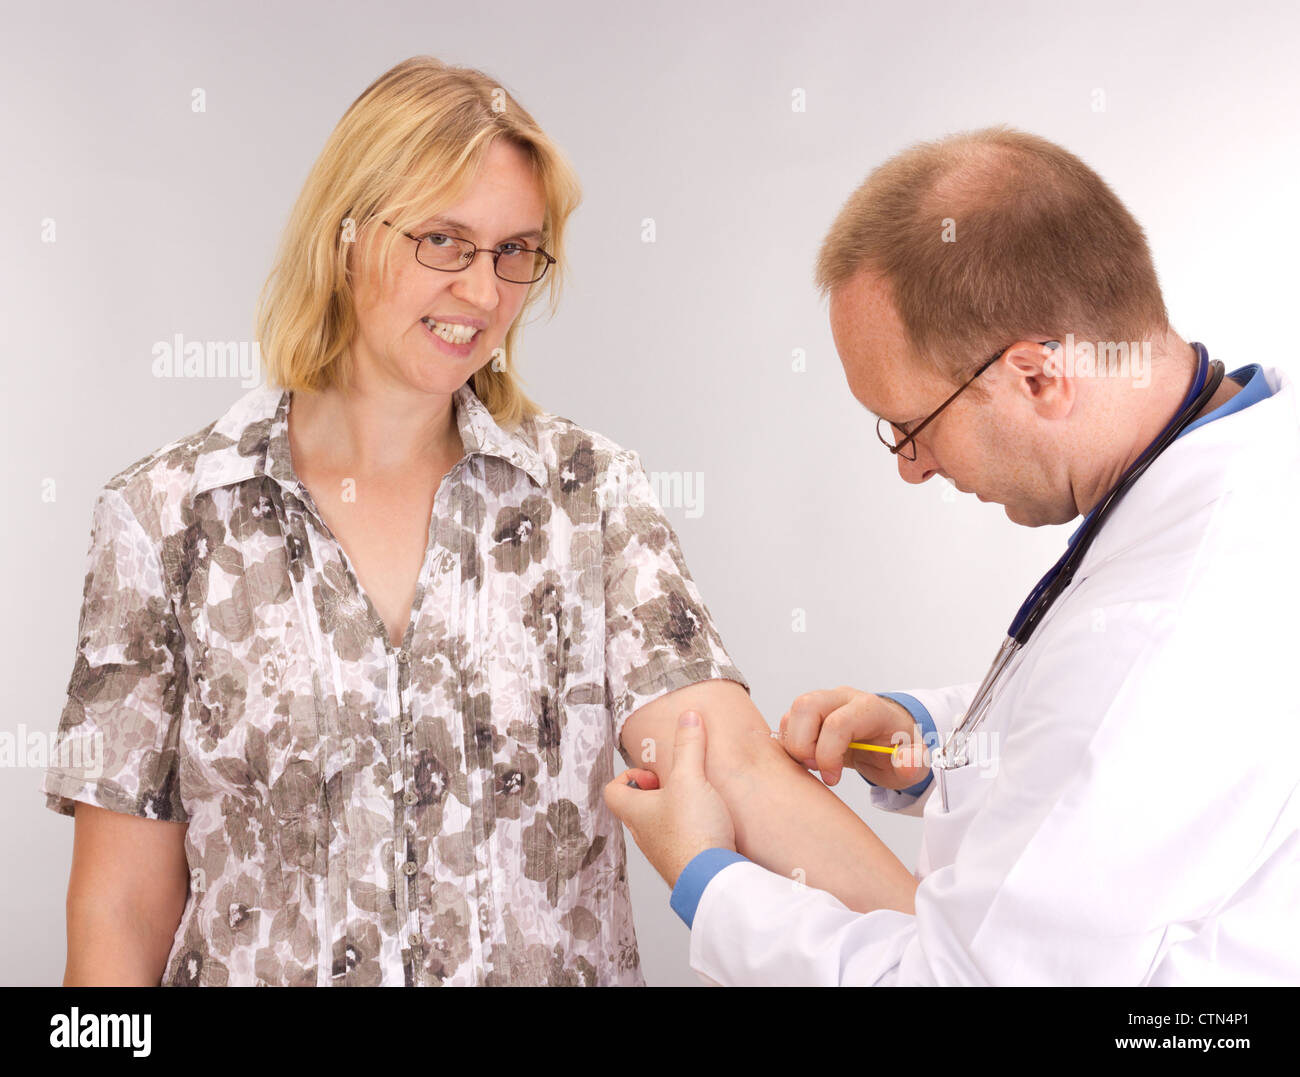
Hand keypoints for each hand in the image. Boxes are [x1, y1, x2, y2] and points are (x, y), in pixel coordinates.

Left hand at [603, 710, 735, 887]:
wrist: (713, 879)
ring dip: (677, 810)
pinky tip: (714, 823)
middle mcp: (644, 835)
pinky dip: (693, 830)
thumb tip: (688, 717)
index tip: (654, 771)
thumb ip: (689, 746)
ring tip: (700, 799)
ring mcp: (663, 852)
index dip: (628, 776)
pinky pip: (682, 841)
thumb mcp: (690, 778)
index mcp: (635, 812)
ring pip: (661, 825)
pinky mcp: (685, 863)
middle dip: (658, 790)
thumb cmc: (693, 833)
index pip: (613, 791)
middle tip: (681, 782)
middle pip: (638, 807)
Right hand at [779, 686, 929, 788]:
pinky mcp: (811, 711)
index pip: (837, 723)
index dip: (828, 753)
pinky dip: (790, 742)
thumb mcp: (915, 761)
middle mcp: (844, 698)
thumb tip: (906, 761)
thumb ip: (913, 762)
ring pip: (793, 712)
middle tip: (816, 768)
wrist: (888, 737)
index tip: (832, 778)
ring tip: (812, 764)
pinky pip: (788, 720)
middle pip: (807, 707)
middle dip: (803, 744)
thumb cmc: (898, 747)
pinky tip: (808, 759)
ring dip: (794, 743)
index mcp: (870, 708)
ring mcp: (825, 701)